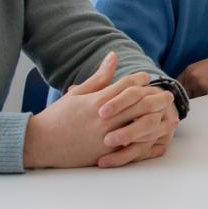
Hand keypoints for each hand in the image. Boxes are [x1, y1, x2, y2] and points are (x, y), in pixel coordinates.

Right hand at [23, 53, 176, 168]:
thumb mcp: (77, 93)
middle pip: (139, 105)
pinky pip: (132, 147)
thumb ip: (99, 77)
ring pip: (140, 126)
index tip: (147, 77)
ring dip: (155, 119)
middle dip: (155, 98)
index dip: (139, 80)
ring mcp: (106, 137)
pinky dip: (146, 141)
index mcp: (97, 101)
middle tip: (167, 95)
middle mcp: (104, 118)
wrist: (40, 143)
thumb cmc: (58, 116)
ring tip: (165, 115)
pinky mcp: (106, 153)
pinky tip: (155, 137)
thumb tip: (113, 55)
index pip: (126, 86)